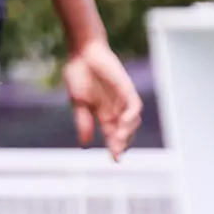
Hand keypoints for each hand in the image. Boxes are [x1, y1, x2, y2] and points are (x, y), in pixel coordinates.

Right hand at [63, 40, 142, 159]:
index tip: (114, 160)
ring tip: (120, 141)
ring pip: (132, 121)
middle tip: (117, 153)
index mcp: (103, 114)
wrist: (82, 52)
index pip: (113, 135)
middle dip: (122, 143)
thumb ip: (84, 123)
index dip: (115, 147)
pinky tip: (123, 124)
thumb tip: (85, 145)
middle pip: (125, 131)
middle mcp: (115, 108)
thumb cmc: (78, 74)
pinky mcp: (126, 88)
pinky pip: (134, 106)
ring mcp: (122, 98)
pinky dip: (131, 117)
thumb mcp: (79, 103)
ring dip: (128, 132)